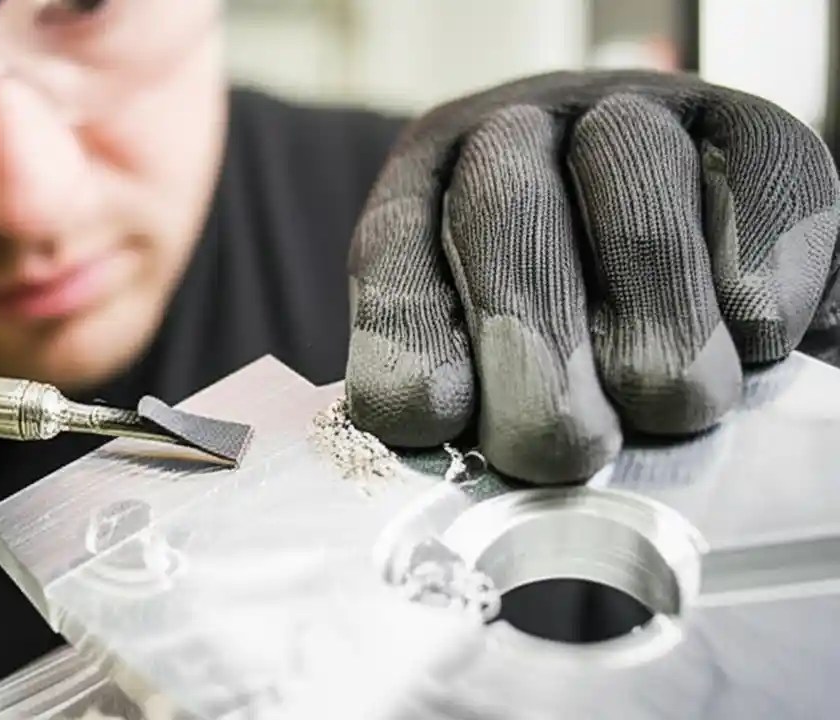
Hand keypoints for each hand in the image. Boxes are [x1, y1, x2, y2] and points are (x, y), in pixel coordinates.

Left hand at [346, 70, 839, 482]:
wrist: (708, 253)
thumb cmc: (575, 338)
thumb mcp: (488, 366)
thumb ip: (465, 396)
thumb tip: (460, 448)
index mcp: (428, 190)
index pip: (393, 251)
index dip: (412, 338)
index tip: (437, 421)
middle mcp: (519, 134)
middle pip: (508, 223)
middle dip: (536, 357)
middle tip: (566, 449)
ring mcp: (635, 116)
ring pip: (635, 213)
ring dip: (658, 335)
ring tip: (672, 406)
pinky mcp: (748, 126)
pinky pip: (755, 197)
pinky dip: (752, 289)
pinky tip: (750, 341)